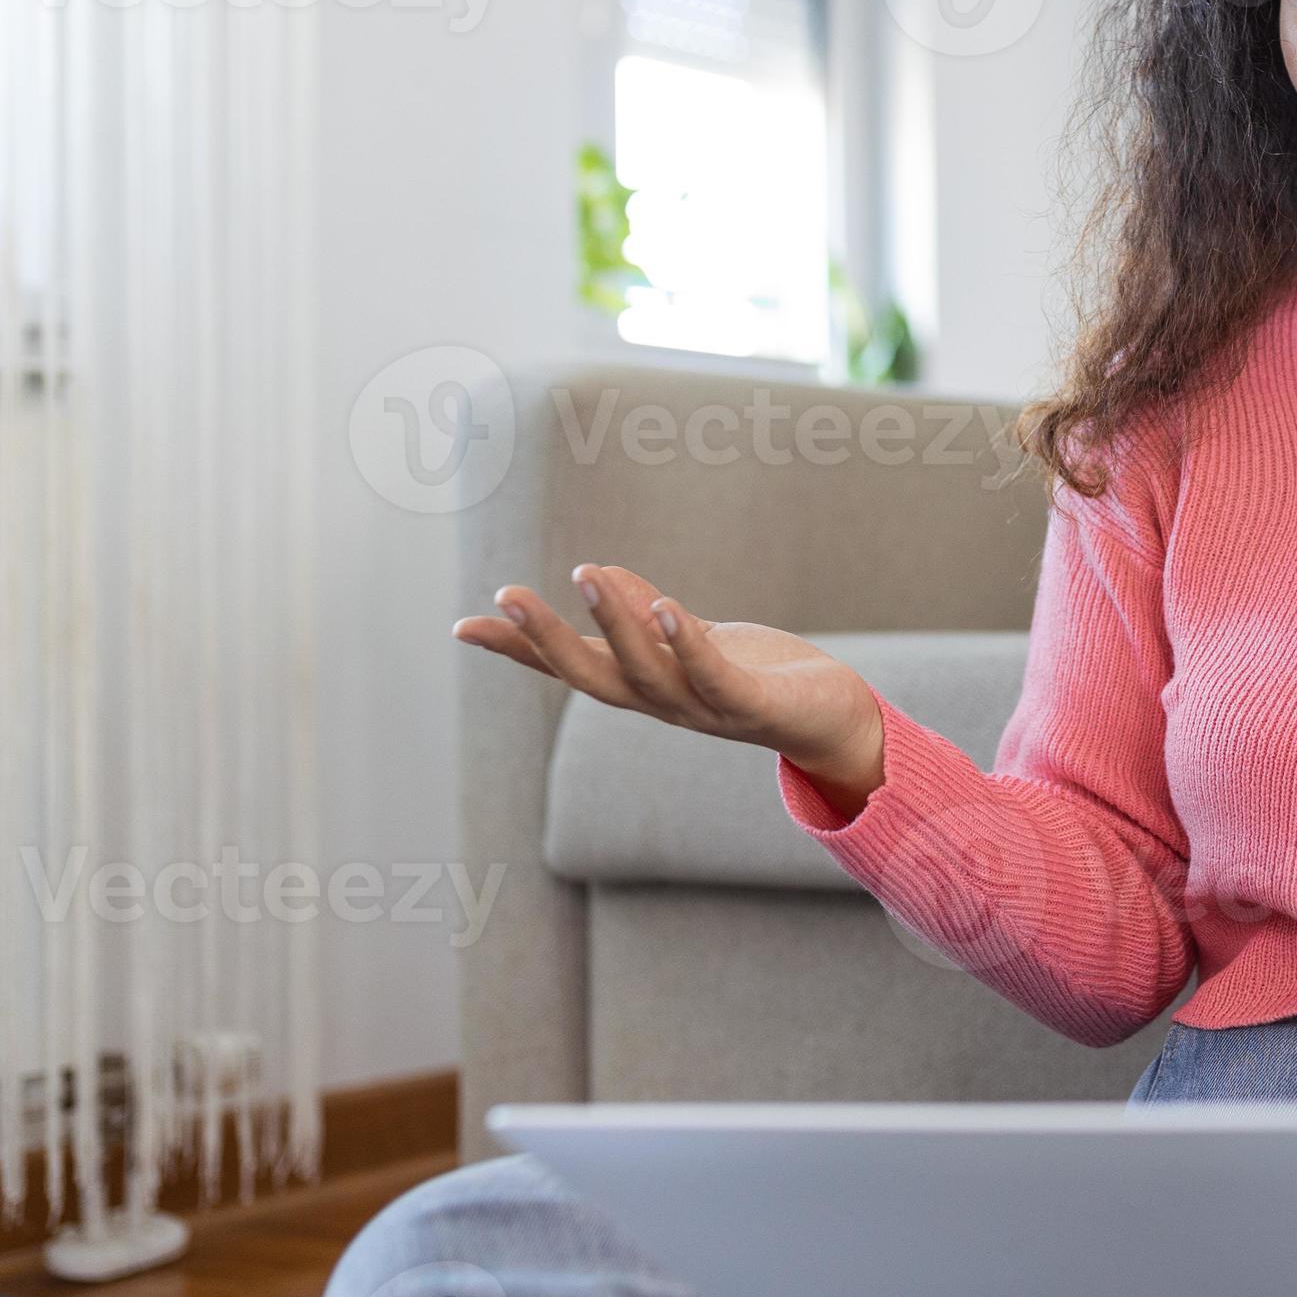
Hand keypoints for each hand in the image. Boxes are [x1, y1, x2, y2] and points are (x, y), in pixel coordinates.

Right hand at [453, 563, 887, 810]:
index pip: (571, 666)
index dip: (519, 651)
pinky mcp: (754, 705)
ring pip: (648, 673)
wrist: (832, 723)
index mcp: (644, 687)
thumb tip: (600, 576)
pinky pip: (713, 675)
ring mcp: (707, 709)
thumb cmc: (757, 679)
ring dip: (615, 624)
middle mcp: (664, 705)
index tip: (464, 626)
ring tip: (586, 574)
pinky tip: (664, 606)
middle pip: (593, 678)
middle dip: (546, 640)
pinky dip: (686, 644)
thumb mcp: (693, 639)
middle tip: (506, 597)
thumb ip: (645, 616)